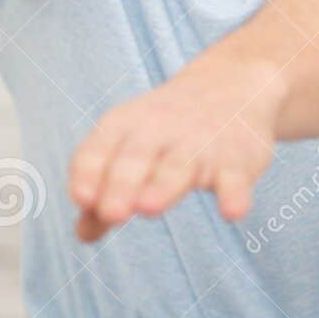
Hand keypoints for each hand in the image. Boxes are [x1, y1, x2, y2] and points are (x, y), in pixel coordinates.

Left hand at [68, 55, 286, 242]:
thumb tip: (83, 234)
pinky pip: (234, 177)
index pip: (98, 150)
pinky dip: (234, 194)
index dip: (88, 174)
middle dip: (122, 185)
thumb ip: (106, 191)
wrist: (230, 83)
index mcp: (123, 126)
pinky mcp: (236, 158)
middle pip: (135, 159)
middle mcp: (158, 130)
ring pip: (178, 167)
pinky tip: (232, 212)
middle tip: (112, 214)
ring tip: (149, 208)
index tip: (82, 199)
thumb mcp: (129, 147)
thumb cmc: (166, 128)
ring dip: (163, 187)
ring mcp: (199, 144)